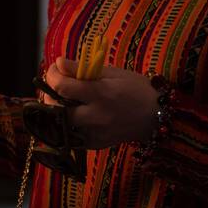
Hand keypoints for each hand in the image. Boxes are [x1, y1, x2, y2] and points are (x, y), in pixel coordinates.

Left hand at [42, 56, 159, 148]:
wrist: (158, 117)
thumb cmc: (137, 89)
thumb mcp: (113, 73)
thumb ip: (83, 69)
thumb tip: (58, 63)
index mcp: (102, 94)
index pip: (64, 87)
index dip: (52, 76)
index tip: (54, 69)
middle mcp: (96, 116)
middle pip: (56, 109)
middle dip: (49, 95)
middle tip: (55, 86)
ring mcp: (95, 134)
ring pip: (59, 125)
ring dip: (54, 111)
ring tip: (62, 100)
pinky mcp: (95, 145)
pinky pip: (69, 136)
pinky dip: (65, 124)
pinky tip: (73, 113)